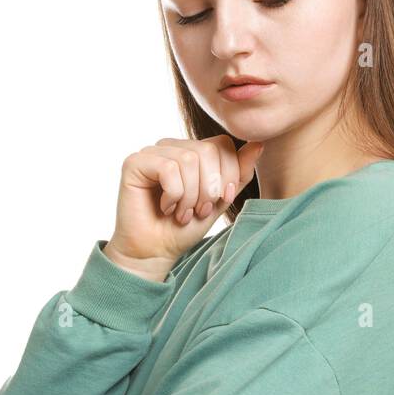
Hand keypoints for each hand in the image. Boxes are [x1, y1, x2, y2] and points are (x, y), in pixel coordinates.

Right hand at [104, 136, 264, 278]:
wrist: (156, 251)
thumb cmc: (186, 226)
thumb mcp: (220, 200)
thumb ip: (239, 174)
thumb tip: (258, 144)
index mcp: (193, 150)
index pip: (224, 145)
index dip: (227, 176)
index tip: (217, 202)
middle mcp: (172, 146)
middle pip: (208, 150)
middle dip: (210, 188)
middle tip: (198, 210)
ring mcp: (152, 152)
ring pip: (189, 159)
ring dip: (191, 196)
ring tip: (181, 212)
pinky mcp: (135, 162)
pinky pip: (168, 168)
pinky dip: (174, 194)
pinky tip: (165, 207)